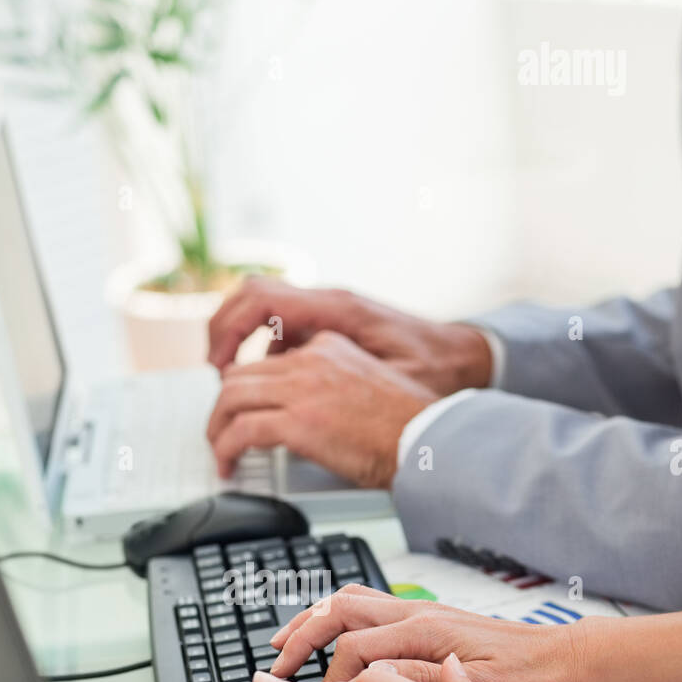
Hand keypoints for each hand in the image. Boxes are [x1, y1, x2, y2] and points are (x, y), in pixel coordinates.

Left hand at [206, 331, 436, 487]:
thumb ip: (334, 387)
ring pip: (232, 398)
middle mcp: (310, 360)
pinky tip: (229, 466)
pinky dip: (226, 450)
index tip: (242, 410)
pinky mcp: (298, 422)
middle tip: (220, 433)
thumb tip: (310, 414)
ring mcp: (302, 388)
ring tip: (220, 451)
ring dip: (217, 428)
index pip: (269, 361)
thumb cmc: (407, 426)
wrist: (425, 440)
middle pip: (241, 375)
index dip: (249, 389)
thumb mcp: (368, 387)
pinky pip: (241, 431)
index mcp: (328, 346)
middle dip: (223, 408)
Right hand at [208, 277, 492, 394]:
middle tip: (216, 371)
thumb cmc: (436, 369)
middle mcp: (328, 304)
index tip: (219, 366)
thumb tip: (297, 386)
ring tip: (232, 382)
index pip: (262, 299)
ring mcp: (327, 314)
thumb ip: (344, 376)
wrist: (465, 357)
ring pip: (263, 310)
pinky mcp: (329, 328)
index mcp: (338, 310)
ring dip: (240, 340)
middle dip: (223, 330)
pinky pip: (282, 329)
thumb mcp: (393, 378)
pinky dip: (264, 352)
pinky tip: (268, 386)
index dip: (230, 329)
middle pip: (251, 295)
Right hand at [269, 586, 579, 681]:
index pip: (353, 650)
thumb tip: (375, 680)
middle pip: (336, 612)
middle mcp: (414, 614)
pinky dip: (334, 622)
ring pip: (347, 603)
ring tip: (281, 646)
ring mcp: (416, 612)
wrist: (557, 659)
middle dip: (297, 640)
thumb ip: (426, 681)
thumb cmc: (526, 679)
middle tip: (271, 671)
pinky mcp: (421, 620)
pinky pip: (364, 609)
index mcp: (425, 631)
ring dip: (309, 623)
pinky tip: (326, 641)